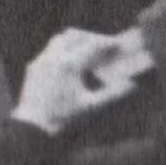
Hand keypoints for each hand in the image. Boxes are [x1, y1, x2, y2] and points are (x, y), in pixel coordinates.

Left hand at [13, 27, 150, 133]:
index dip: (108, 43)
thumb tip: (132, 84)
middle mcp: (53, 57)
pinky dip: (63, 51)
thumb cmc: (65, 119)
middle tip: (105, 46)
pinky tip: (71, 65)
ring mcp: (41, 61)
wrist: (34, 128)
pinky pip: (49, 52)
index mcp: (69, 64)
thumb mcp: (93, 108)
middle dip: (90, 38)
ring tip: (89, 53)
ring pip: (59, 41)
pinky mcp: (33, 68)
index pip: (92, 45)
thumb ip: (114, 94)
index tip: (119, 45)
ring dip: (75, 42)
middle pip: (74, 36)